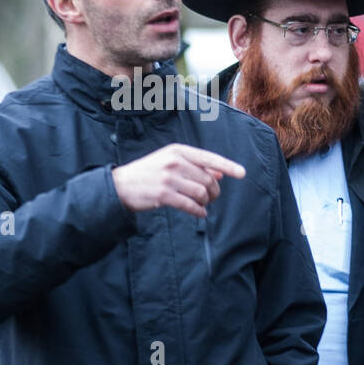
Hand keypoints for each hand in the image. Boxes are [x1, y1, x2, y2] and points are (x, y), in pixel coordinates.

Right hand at [112, 143, 244, 217]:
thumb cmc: (149, 173)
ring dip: (206, 202)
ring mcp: (168, 178)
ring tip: (201, 204)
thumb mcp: (171, 162)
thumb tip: (221, 174)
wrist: (120, 185)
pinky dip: (198, 211)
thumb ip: (195, 167)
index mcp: (178, 151)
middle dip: (213, 192)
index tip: (243, 174)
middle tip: (209, 198)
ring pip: (201, 193)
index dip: (228, 166)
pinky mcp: (163, 194)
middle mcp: (174, 162)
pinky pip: (191, 205)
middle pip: (208, 180)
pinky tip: (199, 213)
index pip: (209, 158)